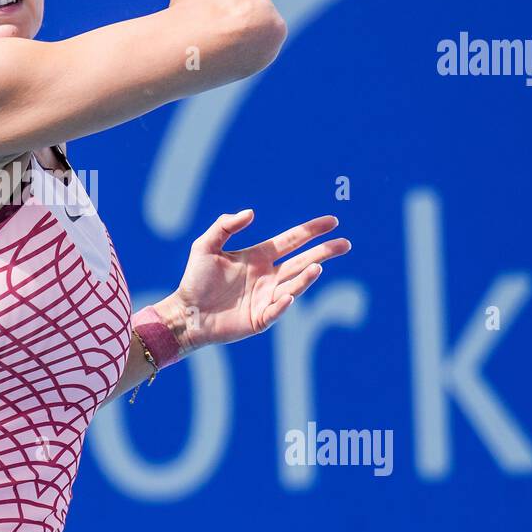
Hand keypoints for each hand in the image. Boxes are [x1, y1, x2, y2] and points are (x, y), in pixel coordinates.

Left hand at [161, 211, 350, 352]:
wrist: (186, 312)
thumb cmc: (195, 279)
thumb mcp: (205, 246)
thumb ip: (224, 226)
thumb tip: (251, 213)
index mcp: (258, 257)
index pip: (292, 240)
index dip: (311, 231)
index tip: (332, 221)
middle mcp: (268, 276)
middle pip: (302, 261)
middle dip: (324, 252)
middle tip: (345, 243)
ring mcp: (267, 298)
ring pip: (294, 285)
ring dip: (307, 276)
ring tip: (318, 266)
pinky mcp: (260, 319)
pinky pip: (276, 310)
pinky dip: (284, 304)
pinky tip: (288, 296)